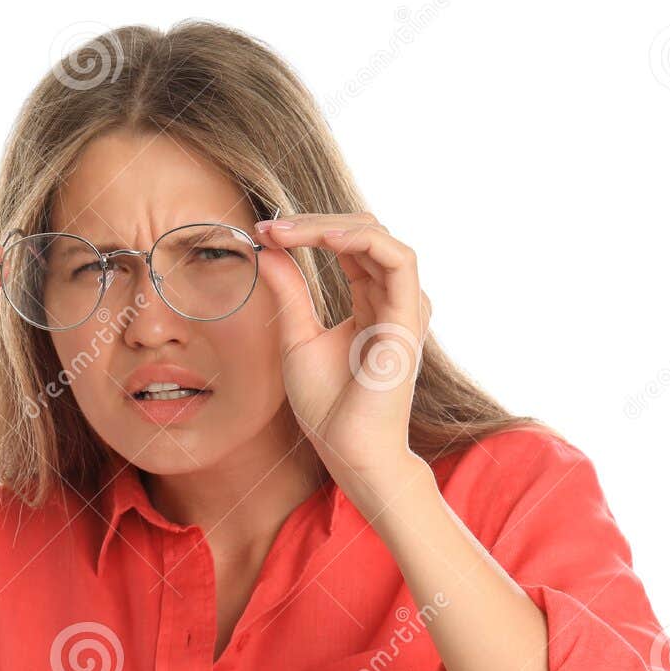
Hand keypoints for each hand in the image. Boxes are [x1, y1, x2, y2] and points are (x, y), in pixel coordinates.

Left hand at [255, 212, 432, 494]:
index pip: (346, 244)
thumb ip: (289, 291)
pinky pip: (399, 260)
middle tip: (269, 227)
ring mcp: (403, 306)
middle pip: (362, 232)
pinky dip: (363, 240)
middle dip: (313, 222)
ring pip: (379, 236)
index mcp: (370, 300)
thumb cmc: (327, 405)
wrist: (347, 448)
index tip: (262, 232)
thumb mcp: (296, 336)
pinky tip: (326, 239)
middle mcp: (391, 298)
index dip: (306, 230)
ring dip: (331, 225)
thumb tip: (267, 249)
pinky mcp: (407, 318)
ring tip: (289, 230)